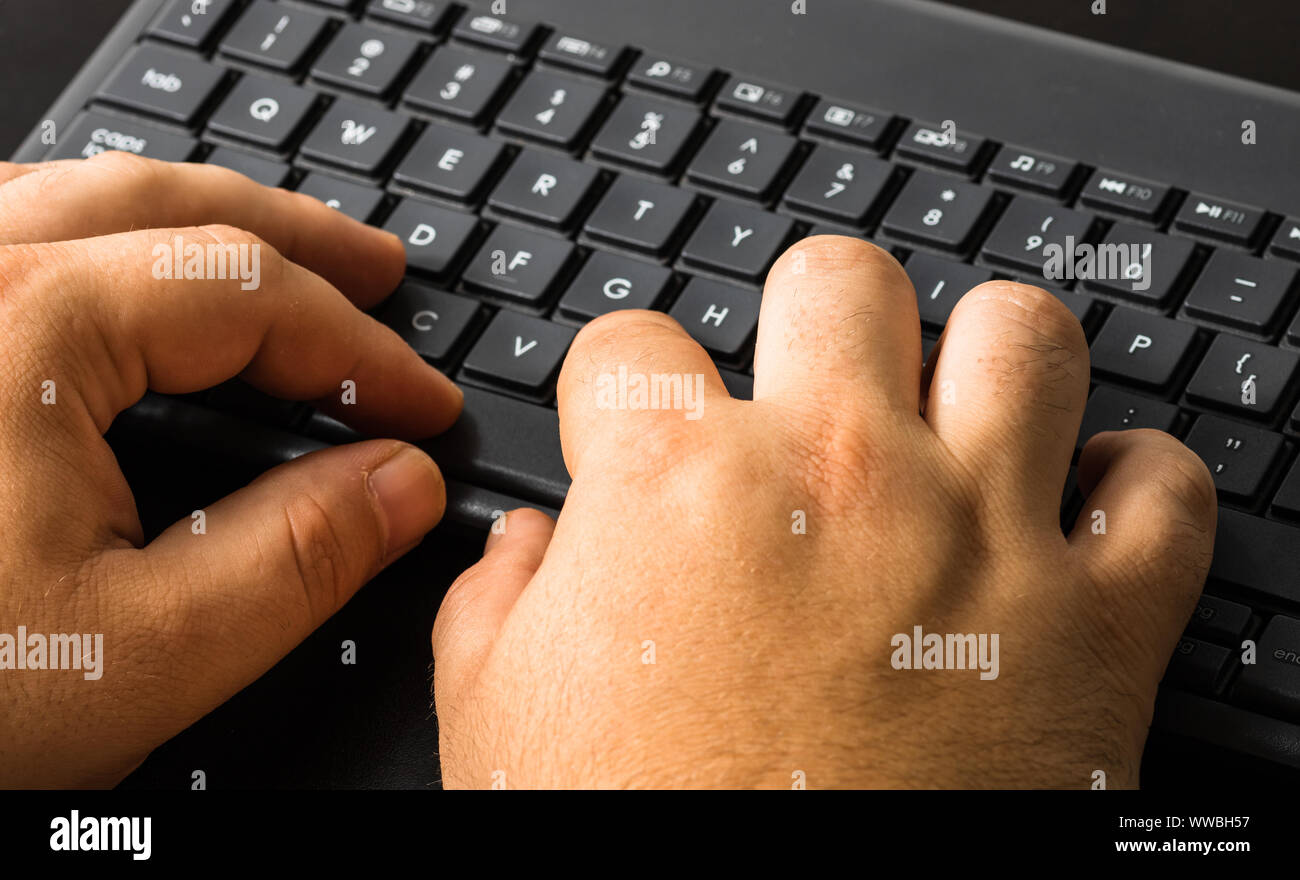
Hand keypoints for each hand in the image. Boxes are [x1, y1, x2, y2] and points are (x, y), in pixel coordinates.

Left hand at [0, 154, 458, 787]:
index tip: (423, 408)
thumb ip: (297, 558)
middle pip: (170, 203)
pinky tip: (129, 276)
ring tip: (276, 253)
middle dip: (296, 239)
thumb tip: (401, 484)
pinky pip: (9, 233)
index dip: (364, 350)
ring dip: (199, 220)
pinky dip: (101, 239)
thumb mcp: (140, 655)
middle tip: (380, 272)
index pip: (250, 293)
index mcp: (22, 329)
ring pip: (80, 196)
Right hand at [432, 236, 1216, 788]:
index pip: (632, 346)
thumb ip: (494, 605)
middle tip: (810, 383)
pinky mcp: (1096, 627)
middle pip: (837, 283)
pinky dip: (1135, 489)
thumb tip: (523, 549)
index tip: (641, 420)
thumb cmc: (634, 839)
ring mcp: (976, 535)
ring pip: (1019, 337)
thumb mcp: (499, 727)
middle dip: (813, 320)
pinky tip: (1084, 511)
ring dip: (987, 361)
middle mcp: (833, 476)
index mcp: (674, 487)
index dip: (624, 384)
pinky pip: (1162, 495)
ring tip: (960, 408)